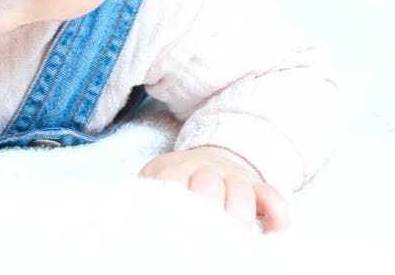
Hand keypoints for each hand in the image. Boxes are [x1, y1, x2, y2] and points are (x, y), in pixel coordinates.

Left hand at [138, 146, 289, 231]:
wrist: (205, 160)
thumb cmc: (175, 184)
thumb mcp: (154, 184)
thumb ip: (147, 200)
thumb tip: (129, 230)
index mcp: (174, 170)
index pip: (172, 181)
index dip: (175, 203)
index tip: (172, 227)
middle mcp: (205, 171)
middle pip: (208, 187)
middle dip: (208, 213)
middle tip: (203, 239)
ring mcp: (233, 177)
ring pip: (241, 192)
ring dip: (239, 217)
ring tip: (234, 244)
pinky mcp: (257, 188)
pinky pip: (274, 198)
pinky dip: (277, 216)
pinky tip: (271, 236)